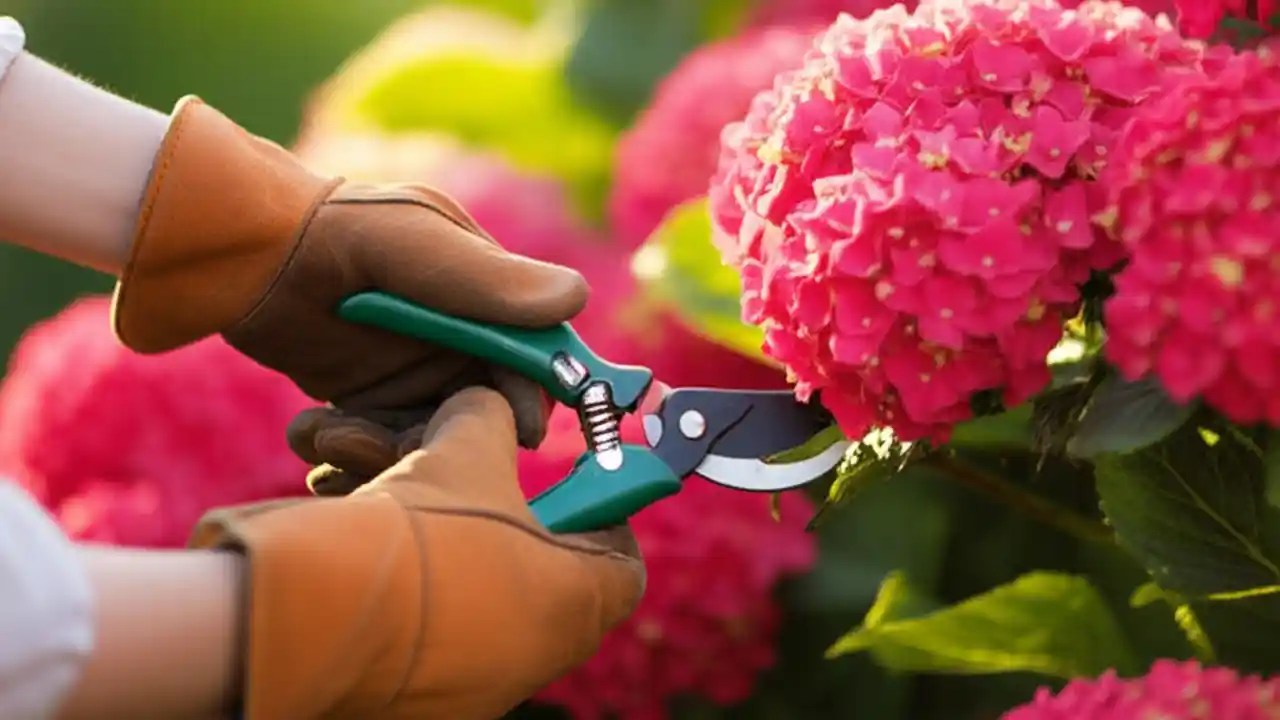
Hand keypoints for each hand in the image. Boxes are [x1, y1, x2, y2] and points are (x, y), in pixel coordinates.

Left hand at [111, 97, 584, 446]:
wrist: (242, 253)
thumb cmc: (337, 233)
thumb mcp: (415, 246)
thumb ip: (489, 279)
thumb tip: (576, 299)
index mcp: (485, 292)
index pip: (534, 350)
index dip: (538, 391)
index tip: (525, 430)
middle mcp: (458, 336)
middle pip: (488, 406)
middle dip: (460, 437)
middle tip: (423, 454)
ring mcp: (412, 370)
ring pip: (434, 435)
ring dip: (392, 449)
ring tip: (335, 436)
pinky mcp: (367, 400)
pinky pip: (383, 443)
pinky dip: (353, 451)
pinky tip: (315, 437)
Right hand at [190, 386, 644, 719]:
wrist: (305, 615)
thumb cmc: (417, 532)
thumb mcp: (465, 448)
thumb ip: (490, 416)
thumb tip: (484, 404)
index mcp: (576, 602)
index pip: (623, 562)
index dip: (607, 510)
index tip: (579, 476)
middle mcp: (535, 654)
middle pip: (534, 562)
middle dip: (493, 501)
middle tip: (463, 463)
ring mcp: (473, 682)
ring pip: (468, 580)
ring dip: (435, 522)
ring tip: (381, 474)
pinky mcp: (410, 692)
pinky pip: (419, 613)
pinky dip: (398, 565)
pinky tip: (353, 517)